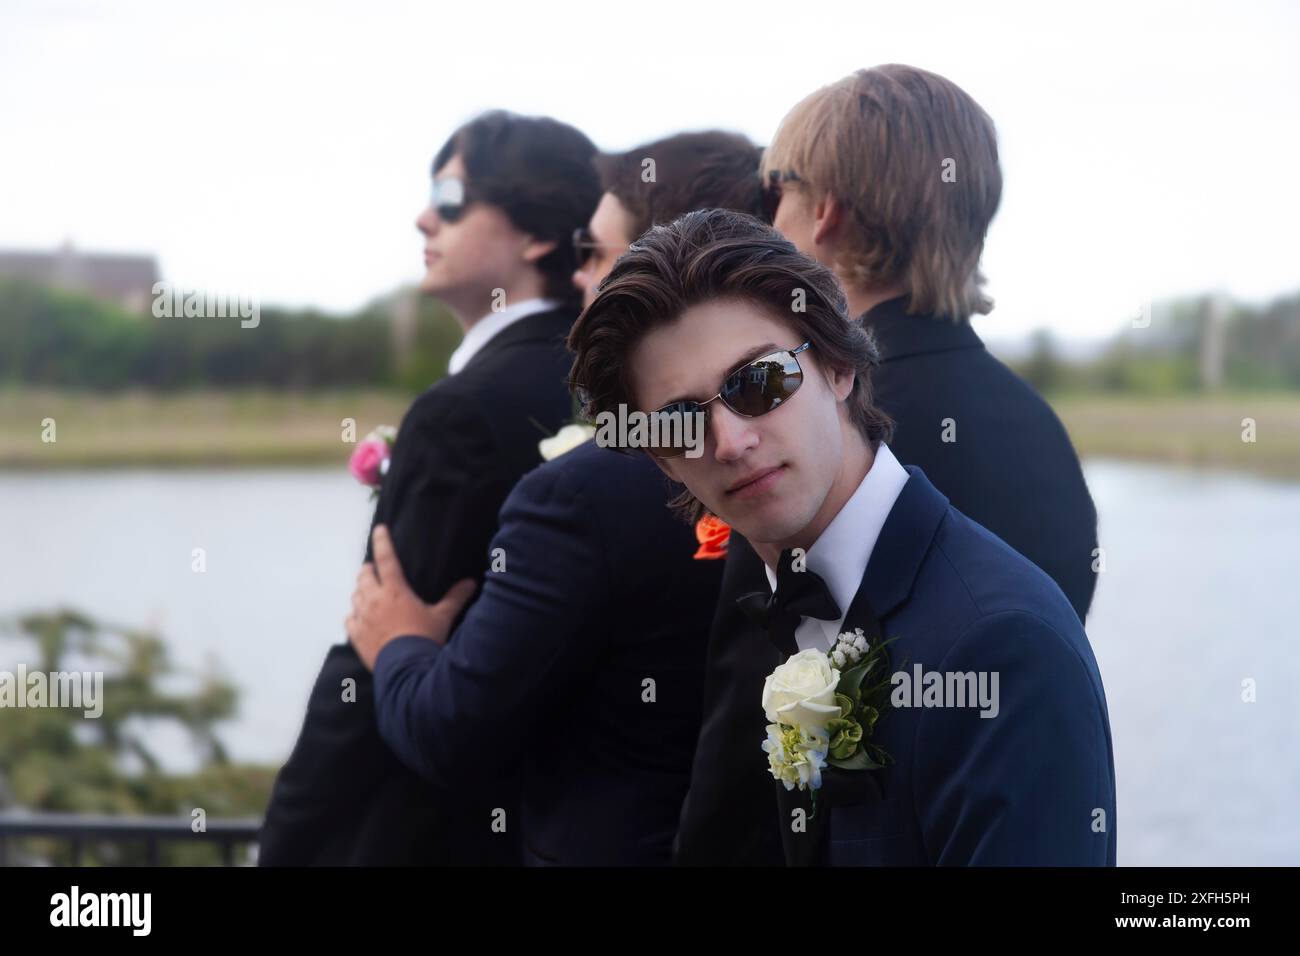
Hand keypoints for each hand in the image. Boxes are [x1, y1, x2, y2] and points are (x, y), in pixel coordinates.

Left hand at [345, 524, 477, 670]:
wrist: (407, 670)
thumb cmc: (426, 640)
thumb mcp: (443, 617)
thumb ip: (455, 598)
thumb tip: (471, 582)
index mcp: (396, 591)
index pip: (386, 559)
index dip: (382, 541)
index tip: (379, 529)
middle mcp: (375, 600)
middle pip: (365, 576)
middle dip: (368, 570)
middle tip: (373, 570)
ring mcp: (363, 618)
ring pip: (356, 596)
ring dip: (361, 591)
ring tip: (368, 593)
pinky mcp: (356, 635)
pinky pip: (349, 619)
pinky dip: (354, 615)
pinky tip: (359, 618)